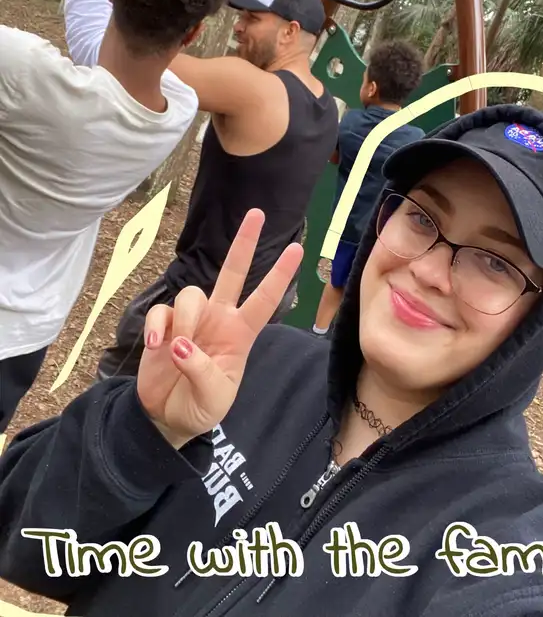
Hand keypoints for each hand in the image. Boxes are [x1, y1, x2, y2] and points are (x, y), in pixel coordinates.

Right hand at [137, 209, 302, 448]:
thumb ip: (200, 371)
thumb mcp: (212, 397)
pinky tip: (155, 346)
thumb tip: (180, 344)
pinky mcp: (163, 327)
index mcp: (241, 334)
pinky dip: (156, 326)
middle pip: (233, 272)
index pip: (265, 299)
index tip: (297, 248)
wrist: (168, 419)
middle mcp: (219, 319)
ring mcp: (191, 320)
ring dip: (184, 319)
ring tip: (176, 349)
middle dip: (244, 243)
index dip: (280, 274)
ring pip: (191, 293)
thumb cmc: (201, 407)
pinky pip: (160, 311)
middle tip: (257, 213)